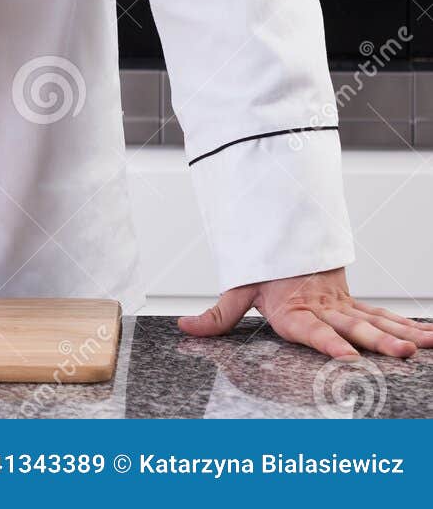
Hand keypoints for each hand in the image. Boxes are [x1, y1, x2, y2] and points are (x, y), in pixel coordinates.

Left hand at [178, 268, 432, 358]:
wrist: (282, 235)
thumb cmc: (261, 266)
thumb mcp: (238, 287)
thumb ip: (217, 315)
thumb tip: (185, 327)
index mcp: (294, 309)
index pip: (313, 329)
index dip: (330, 342)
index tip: (348, 357)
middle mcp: (321, 308)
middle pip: (354, 326)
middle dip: (378, 342)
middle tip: (401, 354)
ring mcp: (340, 305)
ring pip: (374, 321)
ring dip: (400, 334)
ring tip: (421, 348)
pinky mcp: (350, 304)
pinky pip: (381, 316)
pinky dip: (406, 326)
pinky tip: (427, 337)